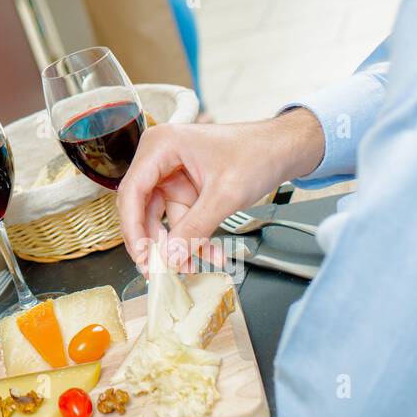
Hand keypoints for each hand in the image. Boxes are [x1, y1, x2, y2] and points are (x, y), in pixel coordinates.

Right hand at [116, 109, 325, 272]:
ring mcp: (172, 175)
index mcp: (161, 146)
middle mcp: (159, 159)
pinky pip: (181, 219)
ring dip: (178, 245)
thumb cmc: (257, 154)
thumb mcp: (225, 195)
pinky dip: (193, 237)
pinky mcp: (186, 188)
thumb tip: (170, 258)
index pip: (132, 192)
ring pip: (162, 218)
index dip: (133, 228)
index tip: (142, 257)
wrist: (284, 149)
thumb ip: (195, 228)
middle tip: (160, 271)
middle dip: (155, 242)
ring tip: (193, 267)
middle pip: (142, 208)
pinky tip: (210, 254)